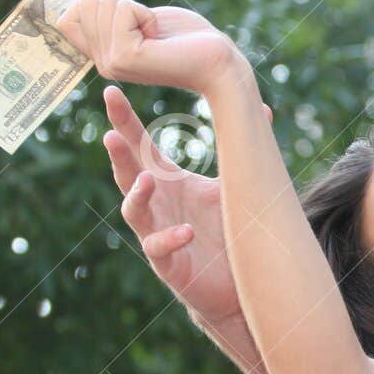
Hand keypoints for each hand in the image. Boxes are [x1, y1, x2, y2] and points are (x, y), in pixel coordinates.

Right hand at [57, 0, 244, 95]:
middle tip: (150, 28)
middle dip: (121, 3)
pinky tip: (160, 36)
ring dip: (135, 9)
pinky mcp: (125, 58)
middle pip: (84, 6)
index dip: (93, 4)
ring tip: (156, 34)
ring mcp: (111, 64)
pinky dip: (145, 14)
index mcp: (103, 57)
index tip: (129, 17)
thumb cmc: (187, 38)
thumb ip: (109, 14)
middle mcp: (103, 65)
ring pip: (101, 5)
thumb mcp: (140, 20)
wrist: (218, 61)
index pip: (65, 19)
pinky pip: (122, 12)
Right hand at [102, 84, 269, 326]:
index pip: (140, 143)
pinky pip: (159, 249)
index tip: (111, 91)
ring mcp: (157, 232)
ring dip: (136, 195)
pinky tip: (187, 231)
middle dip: (119, 154)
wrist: (236, 282)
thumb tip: (263, 107)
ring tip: (146, 179)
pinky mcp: (167, 264)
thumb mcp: (235, 183)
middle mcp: (156, 203)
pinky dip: (170, 238)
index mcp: (168, 179)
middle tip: (111, 134)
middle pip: (128, 173)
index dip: (124, 119)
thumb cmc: (227, 229)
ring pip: (134, 211)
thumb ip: (242, 148)